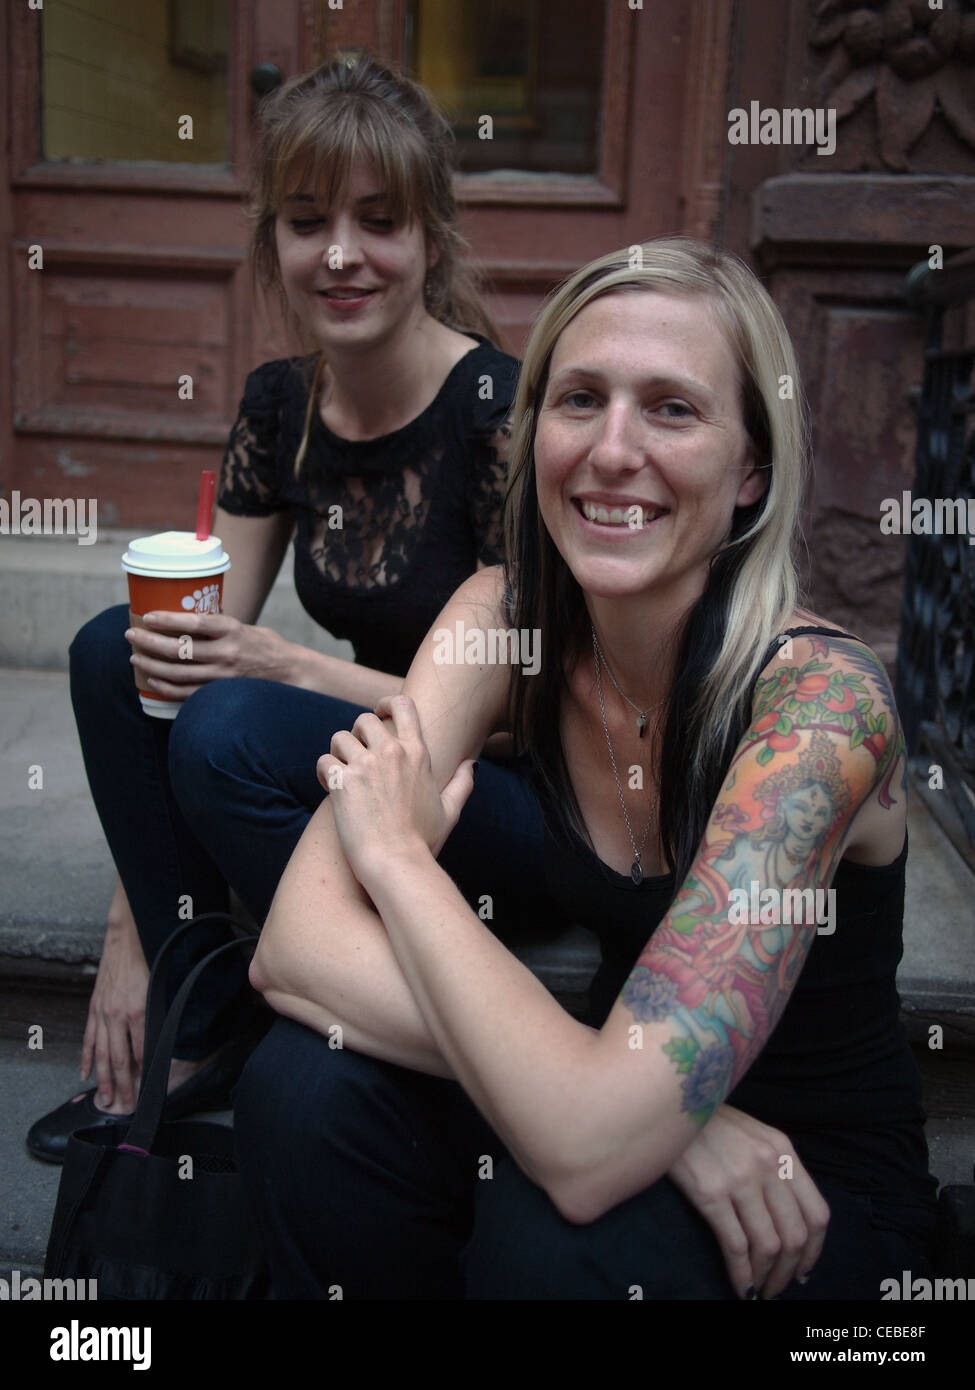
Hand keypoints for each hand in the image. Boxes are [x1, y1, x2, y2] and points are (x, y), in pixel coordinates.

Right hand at [80, 881, 149, 1111]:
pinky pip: (90, 1039)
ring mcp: (103, 1013)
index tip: (148, 1097)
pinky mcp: (95, 1007)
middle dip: (124, 1088)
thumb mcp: (167, 987)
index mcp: (139, 1011)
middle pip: (120, 1061)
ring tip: (106, 1102)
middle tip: (126, 1109)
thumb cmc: (152, 959)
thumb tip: (175, 1039)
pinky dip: (88, 1059)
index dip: (146, 1077)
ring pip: (102, 1055)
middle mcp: (118, 1015)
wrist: (128, 937)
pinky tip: (86, 1075)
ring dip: (104, 1081)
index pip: (144, 1053)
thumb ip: (168, 1015)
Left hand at [126, 611, 296, 700]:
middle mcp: (227, 653)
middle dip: (149, 642)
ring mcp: (223, 676)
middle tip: (131, 634)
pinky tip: (151, 678)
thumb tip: (185, 618)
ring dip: (151, 664)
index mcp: (233, 630)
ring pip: (178, 672)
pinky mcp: (220, 692)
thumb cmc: (265, 646)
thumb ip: (219, 625)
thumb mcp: (246, 627)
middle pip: (179, 649)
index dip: (169, 619)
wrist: (290, 674)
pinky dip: (165, 686)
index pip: (196, 622)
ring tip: (134, 656)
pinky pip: (186, 693)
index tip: (147, 616)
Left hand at [318, 694, 475, 885]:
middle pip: (364, 720)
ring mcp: (365, 765)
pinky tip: (330, 786)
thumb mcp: (450, 810)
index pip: (403, 706)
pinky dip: (323, 772)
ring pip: (340, 738)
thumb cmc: (423, 841)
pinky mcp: (342, 781)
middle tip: (356, 754)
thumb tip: (471, 765)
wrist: (397, 862)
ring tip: (341, 772)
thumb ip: (462, 783)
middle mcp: (391, 752)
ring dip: (338, 752)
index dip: (387, 703)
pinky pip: (324, 761)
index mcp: (417, 753)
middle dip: (357, 734)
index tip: (380, 713)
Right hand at [667, 1104, 828, 1298]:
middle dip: (789, 1271)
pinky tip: (739, 1286)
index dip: (814, 1251)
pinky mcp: (710, 1192)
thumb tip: (786, 1217)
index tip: (802, 1269)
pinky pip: (735, 1246)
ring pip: (768, 1245)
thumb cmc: (707, 1122)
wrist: (668, 1101)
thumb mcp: (752, 1134)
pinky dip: (741, 1274)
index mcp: (782, 1150)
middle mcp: (767, 1164)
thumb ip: (774, 1167)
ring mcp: (740, 1178)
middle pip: (795, 1235)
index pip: (817, 1213)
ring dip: (766, 1278)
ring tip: (758, 1290)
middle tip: (777, 1288)